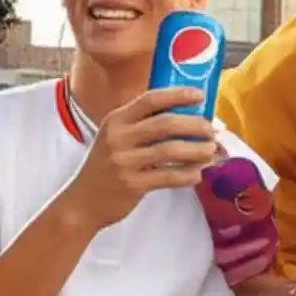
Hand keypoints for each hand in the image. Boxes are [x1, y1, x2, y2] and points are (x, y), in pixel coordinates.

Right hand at [59, 87, 216, 230]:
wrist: (83, 201)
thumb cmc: (106, 165)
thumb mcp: (115, 137)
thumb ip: (141, 124)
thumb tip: (186, 115)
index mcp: (116, 119)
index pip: (150, 99)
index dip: (177, 95)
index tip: (200, 95)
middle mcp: (118, 137)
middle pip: (165, 123)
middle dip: (195, 125)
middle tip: (211, 130)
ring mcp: (125, 161)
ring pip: (171, 150)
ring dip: (197, 150)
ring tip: (210, 152)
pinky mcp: (132, 184)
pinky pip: (169, 176)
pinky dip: (188, 174)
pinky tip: (197, 173)